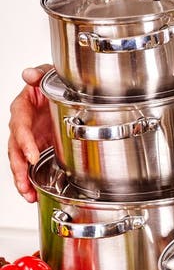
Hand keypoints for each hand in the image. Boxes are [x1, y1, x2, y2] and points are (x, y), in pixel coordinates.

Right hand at [8, 65, 52, 201]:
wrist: (62, 88)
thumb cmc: (52, 80)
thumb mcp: (48, 74)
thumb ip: (39, 74)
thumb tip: (28, 74)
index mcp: (22, 107)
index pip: (20, 127)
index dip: (25, 142)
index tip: (32, 156)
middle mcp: (22, 125)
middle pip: (15, 149)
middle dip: (19, 169)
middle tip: (25, 184)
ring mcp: (29, 137)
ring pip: (19, 161)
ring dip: (22, 179)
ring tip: (28, 195)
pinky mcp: (37, 146)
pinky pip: (30, 165)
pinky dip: (31, 179)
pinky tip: (35, 194)